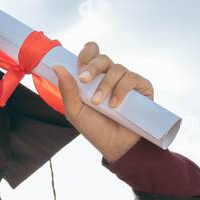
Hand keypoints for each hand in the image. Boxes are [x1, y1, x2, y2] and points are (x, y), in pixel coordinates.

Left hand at [51, 41, 153, 163]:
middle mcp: (110, 76)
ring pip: (117, 68)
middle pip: (103, 58)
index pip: (92, 54)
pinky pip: (131, 78)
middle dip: (92, 66)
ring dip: (105, 84)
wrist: (115, 145)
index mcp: (94, 77)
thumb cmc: (95, 128)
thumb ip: (67, 90)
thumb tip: (58, 67)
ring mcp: (126, 80)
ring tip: (99, 103)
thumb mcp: (75, 111)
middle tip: (84, 80)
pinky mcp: (142, 87)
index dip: (87, 53)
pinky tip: (114, 104)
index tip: (79, 67)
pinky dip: (121, 89)